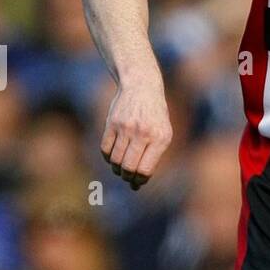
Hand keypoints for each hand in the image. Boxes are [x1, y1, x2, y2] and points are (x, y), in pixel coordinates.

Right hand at [100, 75, 172, 189]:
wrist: (142, 87)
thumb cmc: (155, 116)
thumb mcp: (163, 133)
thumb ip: (154, 156)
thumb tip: (139, 181)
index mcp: (160, 138)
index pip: (145, 169)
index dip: (139, 180)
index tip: (137, 182)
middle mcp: (143, 133)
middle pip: (128, 167)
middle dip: (127, 176)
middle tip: (127, 177)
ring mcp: (126, 127)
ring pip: (115, 160)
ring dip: (117, 168)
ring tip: (120, 168)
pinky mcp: (111, 123)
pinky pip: (105, 149)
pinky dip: (108, 157)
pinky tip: (113, 156)